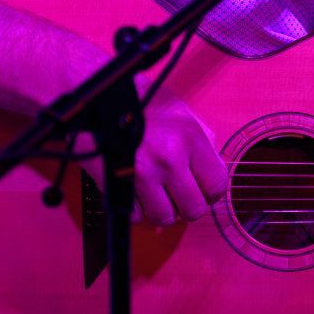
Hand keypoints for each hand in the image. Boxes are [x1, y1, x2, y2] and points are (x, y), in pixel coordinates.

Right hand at [82, 85, 227, 226]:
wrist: (97, 96)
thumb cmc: (140, 100)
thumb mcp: (180, 110)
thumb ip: (201, 137)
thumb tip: (213, 166)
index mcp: (190, 138)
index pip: (216, 184)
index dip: (212, 193)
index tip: (204, 191)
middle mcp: (170, 158)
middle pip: (193, 209)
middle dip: (189, 207)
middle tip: (180, 197)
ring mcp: (143, 174)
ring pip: (164, 217)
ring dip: (163, 211)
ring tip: (158, 197)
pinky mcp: (117, 183)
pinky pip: (136, 215)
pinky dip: (137, 210)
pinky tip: (136, 193)